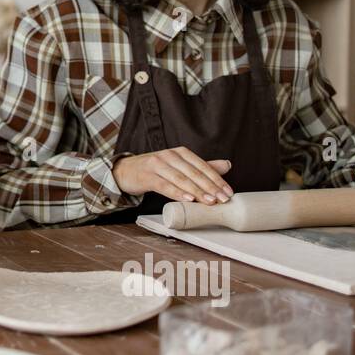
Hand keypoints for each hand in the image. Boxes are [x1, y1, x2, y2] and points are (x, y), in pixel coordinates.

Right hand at [112, 147, 233, 203]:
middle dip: (210, 187)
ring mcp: (158, 164)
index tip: (228, 193)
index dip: (217, 179)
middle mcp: (170, 155)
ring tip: (209, 201)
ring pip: (181, 179)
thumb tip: (227, 165)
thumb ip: (201, 167)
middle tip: (223, 199)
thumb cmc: (156, 170)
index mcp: (181, 152)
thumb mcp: (179, 166)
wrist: (126, 171)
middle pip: (194, 173)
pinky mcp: (147, 175)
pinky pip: (165, 185)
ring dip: (197, 191)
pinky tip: (187, 199)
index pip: (203, 166)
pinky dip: (177, 192)